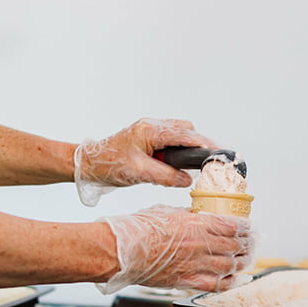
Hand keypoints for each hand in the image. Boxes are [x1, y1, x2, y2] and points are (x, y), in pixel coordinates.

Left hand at [74, 118, 213, 205]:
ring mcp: (150, 131)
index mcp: (151, 130)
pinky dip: (175, 153)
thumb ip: (166, 176)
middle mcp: (152, 126)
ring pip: (178, 135)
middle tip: (204, 162)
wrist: (89, 163)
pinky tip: (172, 166)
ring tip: (185, 167)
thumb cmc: (109, 164)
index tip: (218, 152)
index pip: (185, 135)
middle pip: (185, 130)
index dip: (203, 144)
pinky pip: (169, 142)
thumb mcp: (139, 173)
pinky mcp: (148, 139)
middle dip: (196, 145)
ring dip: (184, 150)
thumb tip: (187, 180)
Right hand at [96, 205, 254, 293]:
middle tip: (252, 244)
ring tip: (247, 260)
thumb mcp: (165, 211)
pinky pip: (215, 284)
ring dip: (242, 263)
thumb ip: (185, 214)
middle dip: (247, 245)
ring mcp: (194, 264)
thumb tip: (195, 214)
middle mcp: (200, 244)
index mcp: (195, 224)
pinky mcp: (186, 281)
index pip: (231, 225)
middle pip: (234, 245)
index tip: (248, 227)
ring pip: (229, 266)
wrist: (122, 251)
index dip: (244, 227)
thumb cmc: (137, 230)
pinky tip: (234, 280)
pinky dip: (228, 282)